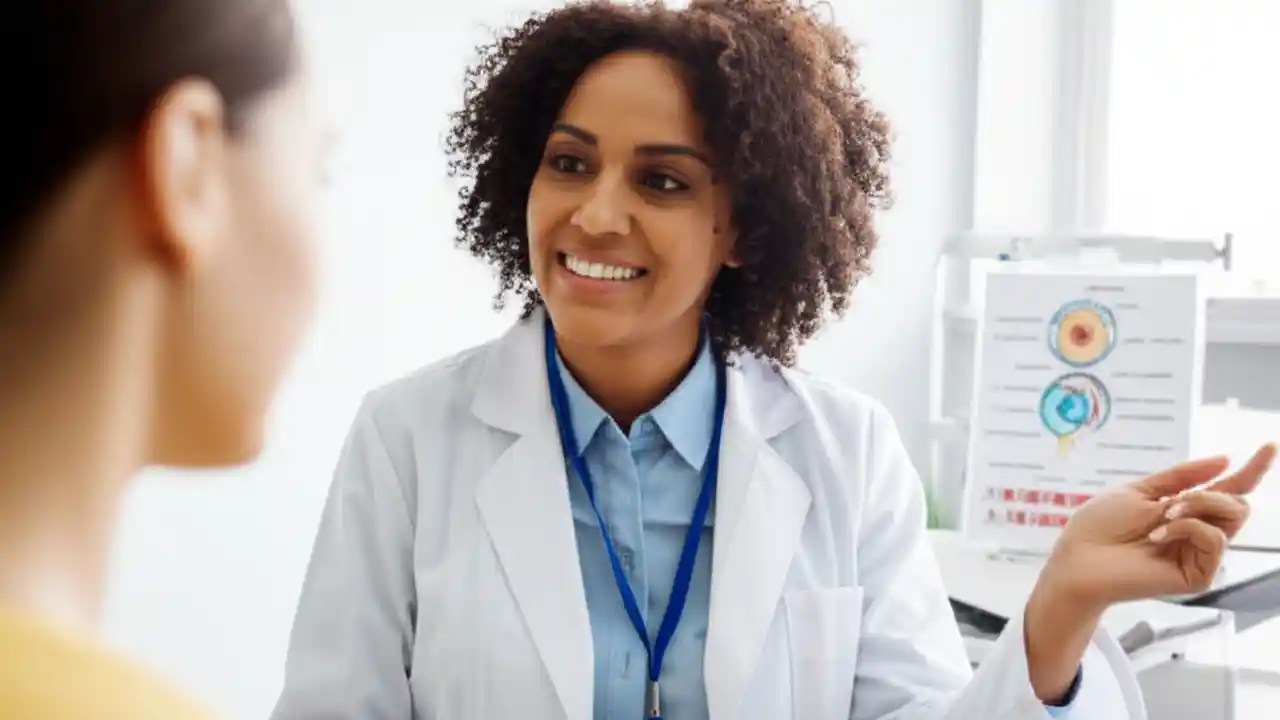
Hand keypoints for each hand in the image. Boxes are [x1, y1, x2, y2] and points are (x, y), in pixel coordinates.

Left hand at [1023, 443, 1275, 701]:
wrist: (1079, 558)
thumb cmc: (1100, 526)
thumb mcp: (1141, 490)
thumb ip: (1183, 477)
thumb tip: (1224, 460)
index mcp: (1184, 511)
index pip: (1226, 490)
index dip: (1250, 470)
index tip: (1268, 447)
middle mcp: (1197, 533)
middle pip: (1236, 504)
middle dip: (1209, 494)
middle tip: (1172, 501)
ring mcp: (1199, 555)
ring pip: (1231, 518)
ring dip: (1196, 507)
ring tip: (1161, 518)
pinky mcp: (1198, 575)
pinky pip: (1214, 540)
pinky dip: (1187, 528)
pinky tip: (1158, 537)